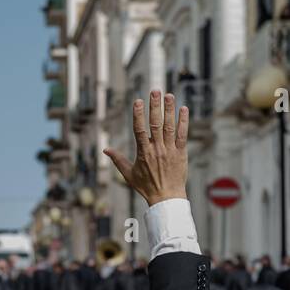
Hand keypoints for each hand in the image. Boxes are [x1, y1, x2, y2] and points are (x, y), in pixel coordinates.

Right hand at [103, 90, 187, 205]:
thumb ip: (117, 159)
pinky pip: (182, 135)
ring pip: (170, 126)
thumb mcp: (128, 174)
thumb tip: (105, 149)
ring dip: (169, 110)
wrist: (166, 198)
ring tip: (169, 95)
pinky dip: (184, 122)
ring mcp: (170, 150)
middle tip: (155, 91)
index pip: (139, 130)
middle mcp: (157, 149)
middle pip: (155, 124)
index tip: (138, 101)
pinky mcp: (181, 153)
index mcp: (143, 152)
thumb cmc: (146, 187)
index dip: (138, 115)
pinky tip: (183, 109)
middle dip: (155, 106)